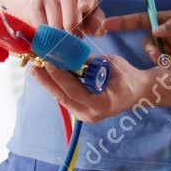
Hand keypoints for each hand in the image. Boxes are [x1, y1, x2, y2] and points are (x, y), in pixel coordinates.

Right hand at [19, 0, 104, 35]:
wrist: (45, 4)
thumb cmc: (74, 14)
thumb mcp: (89, 18)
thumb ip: (97, 24)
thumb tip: (102, 29)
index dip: (85, 3)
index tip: (83, 8)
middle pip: (71, 22)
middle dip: (72, 36)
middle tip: (72, 36)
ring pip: (55, 28)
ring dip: (58, 38)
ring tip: (60, 33)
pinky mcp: (35, 3)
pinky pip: (41, 28)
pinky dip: (44, 36)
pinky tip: (47, 32)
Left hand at [27, 54, 151, 123]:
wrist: (138, 91)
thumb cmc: (128, 77)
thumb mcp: (110, 64)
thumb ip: (88, 63)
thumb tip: (67, 54)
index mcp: (101, 105)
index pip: (74, 91)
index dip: (59, 77)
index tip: (48, 62)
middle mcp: (90, 114)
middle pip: (62, 97)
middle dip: (46, 81)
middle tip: (32, 66)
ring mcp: (85, 115)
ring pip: (61, 98)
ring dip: (47, 83)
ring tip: (34, 69)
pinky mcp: (81, 111)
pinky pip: (65, 97)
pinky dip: (56, 85)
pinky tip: (45, 74)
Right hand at [102, 7, 170, 68]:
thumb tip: (156, 30)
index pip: (144, 19)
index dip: (124, 22)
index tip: (105, 25)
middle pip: (149, 41)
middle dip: (150, 48)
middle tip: (161, 53)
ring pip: (156, 56)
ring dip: (161, 59)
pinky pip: (167, 68)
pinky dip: (168, 68)